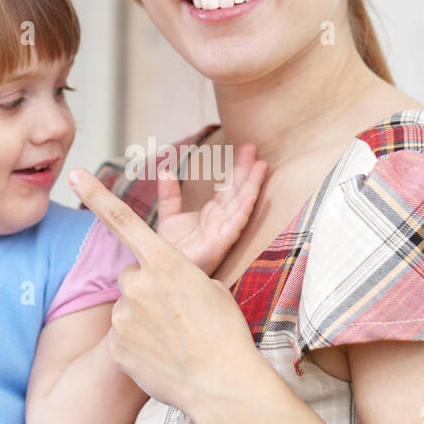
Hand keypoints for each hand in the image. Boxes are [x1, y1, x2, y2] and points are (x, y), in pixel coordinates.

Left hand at [68, 167, 262, 415]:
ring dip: (143, 317)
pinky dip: (138, 343)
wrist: (221, 384)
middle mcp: (137, 284)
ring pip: (126, 306)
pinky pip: (121, 336)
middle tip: (175, 312)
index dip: (97, 195)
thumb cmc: (224, 332)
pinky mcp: (115, 346)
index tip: (76, 175)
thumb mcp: (208, 288)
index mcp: (164, 261)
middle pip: (130, 275)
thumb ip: (174, 276)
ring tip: (173, 338)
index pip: (123, 220)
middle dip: (146, 288)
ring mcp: (123, 316)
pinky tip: (161, 356)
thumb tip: (153, 285)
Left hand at [154, 142, 267, 275]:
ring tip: (260, 165)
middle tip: (253, 147)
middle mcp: (221, 222)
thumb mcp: (170, 218)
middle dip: (246, 170)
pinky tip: (250, 195)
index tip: (244, 147)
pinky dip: (242, 210)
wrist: (163, 276)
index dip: (236, 168)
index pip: (228, 187)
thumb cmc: (173, 253)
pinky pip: (234, 226)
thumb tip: (166, 169)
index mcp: (213, 214)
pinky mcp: (219, 246)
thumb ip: (170, 195)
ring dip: (251, 185)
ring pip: (240, 205)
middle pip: (237, 191)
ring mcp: (223, 234)